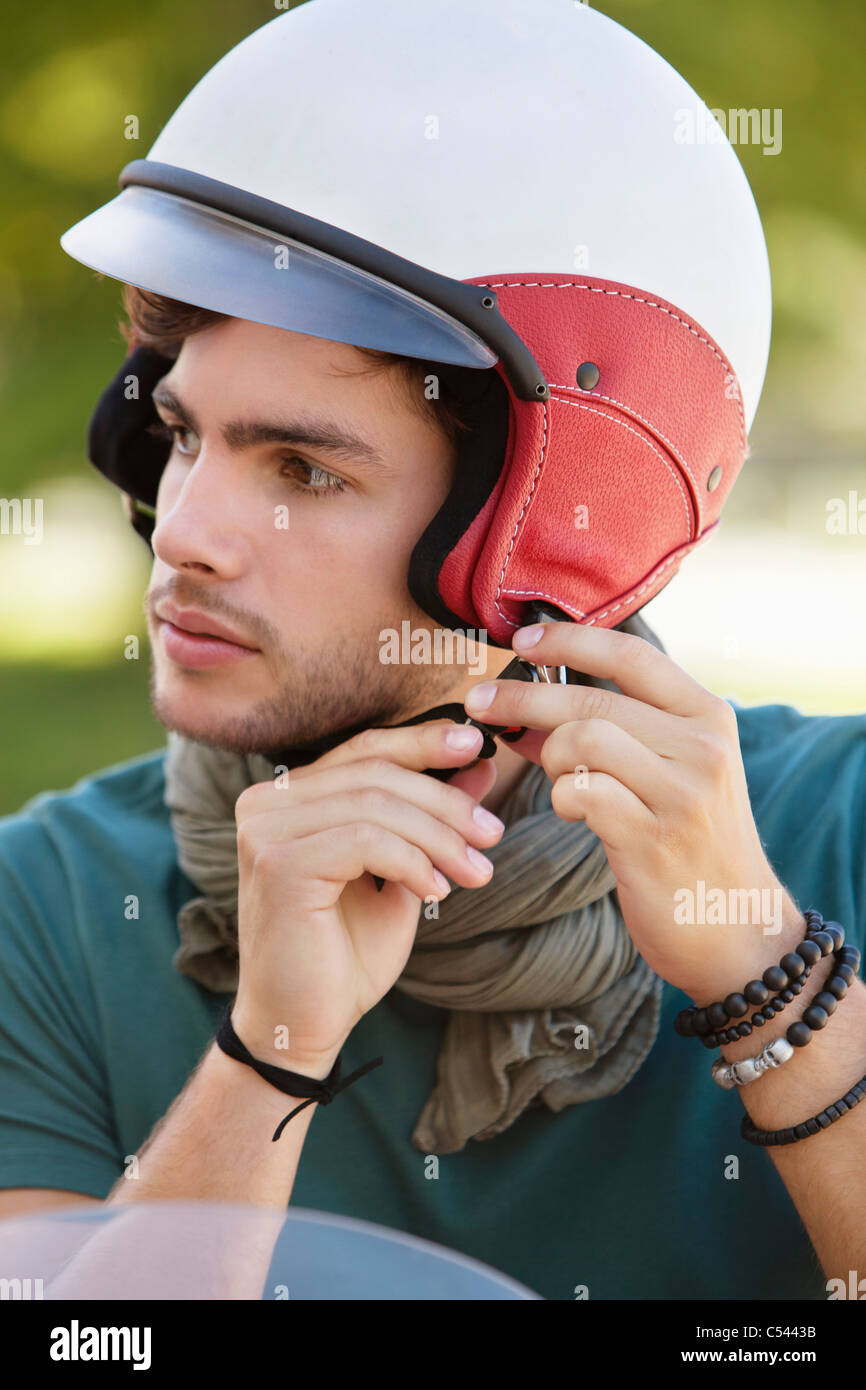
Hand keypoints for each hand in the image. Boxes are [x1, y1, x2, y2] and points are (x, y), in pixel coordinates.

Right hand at [230, 721, 504, 1067]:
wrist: (302, 1025)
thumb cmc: (344, 955)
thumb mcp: (402, 873)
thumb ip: (429, 819)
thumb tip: (480, 766)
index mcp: (288, 798)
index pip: (365, 750)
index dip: (422, 742)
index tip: (478, 747)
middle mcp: (267, 804)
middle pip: (375, 772)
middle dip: (445, 802)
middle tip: (492, 835)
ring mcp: (266, 831)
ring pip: (376, 803)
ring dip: (439, 837)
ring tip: (476, 873)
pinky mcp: (278, 864)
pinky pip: (366, 840)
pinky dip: (414, 862)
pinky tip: (437, 893)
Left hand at [464, 621, 801, 1001]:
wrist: (739, 930)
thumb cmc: (692, 844)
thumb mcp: (673, 773)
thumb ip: (614, 732)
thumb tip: (525, 705)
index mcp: (708, 716)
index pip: (630, 654)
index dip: (568, 640)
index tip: (522, 640)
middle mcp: (702, 747)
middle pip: (592, 699)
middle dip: (522, 696)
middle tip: (479, 703)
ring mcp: (681, 794)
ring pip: (583, 739)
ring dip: (548, 755)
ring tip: (555, 777)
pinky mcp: (654, 839)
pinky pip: (582, 792)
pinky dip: (561, 796)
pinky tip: (572, 811)